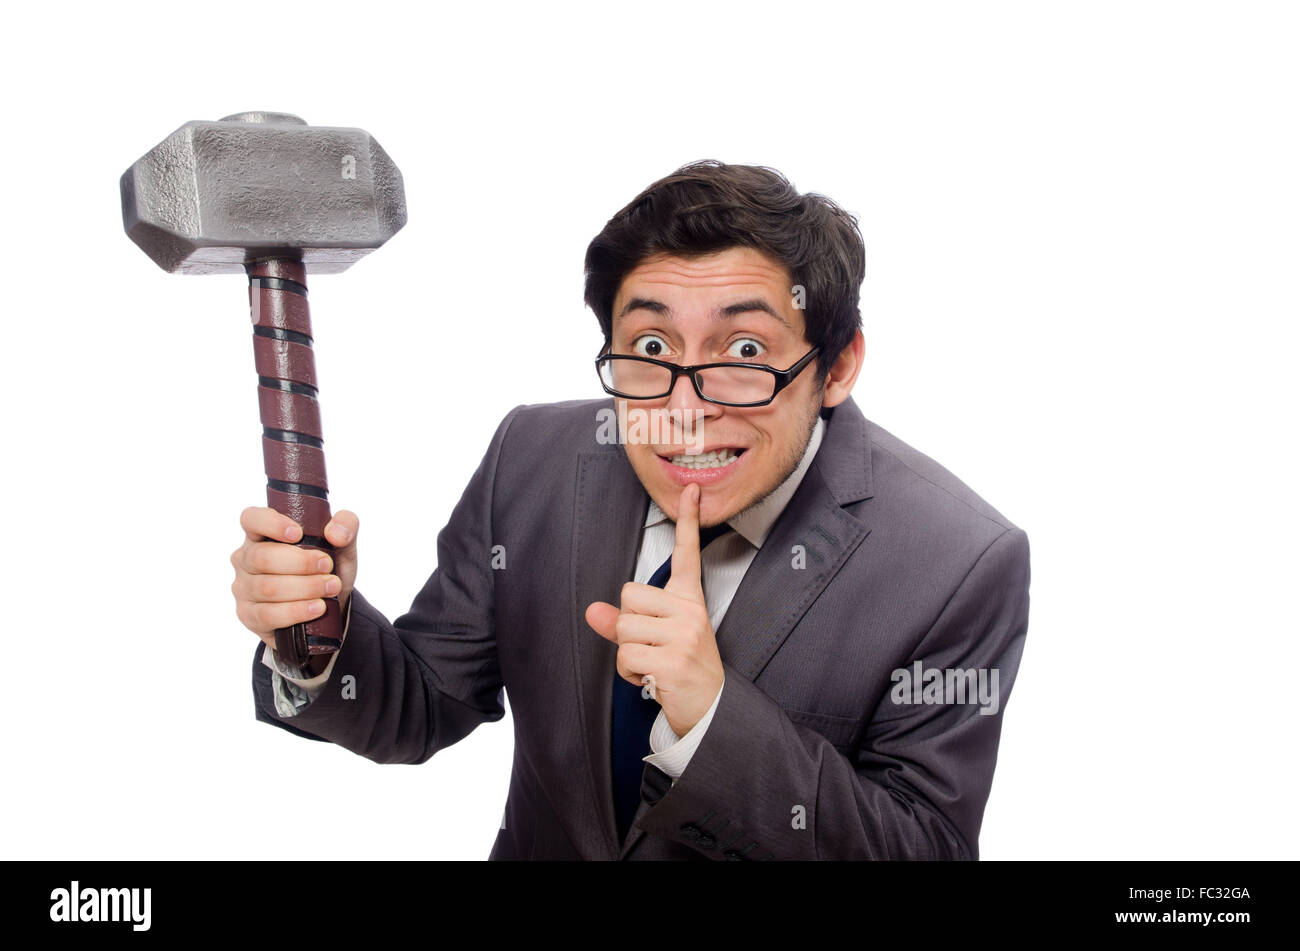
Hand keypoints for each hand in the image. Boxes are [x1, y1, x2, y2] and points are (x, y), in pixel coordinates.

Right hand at [230, 506, 359, 650]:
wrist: (327, 609)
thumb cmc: (324, 570)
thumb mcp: (341, 546)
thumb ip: (346, 526)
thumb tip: (335, 532)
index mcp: (261, 534)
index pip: (252, 519)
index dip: (271, 524)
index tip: (298, 533)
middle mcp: (246, 559)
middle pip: (262, 557)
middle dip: (301, 563)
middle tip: (327, 566)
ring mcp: (244, 588)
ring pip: (267, 588)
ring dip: (305, 588)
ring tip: (331, 587)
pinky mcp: (249, 616)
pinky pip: (268, 614)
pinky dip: (297, 611)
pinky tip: (317, 607)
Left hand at [585, 483, 723, 736]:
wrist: (710, 709)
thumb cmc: (683, 668)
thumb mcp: (658, 638)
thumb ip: (624, 620)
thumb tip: (592, 611)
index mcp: (689, 601)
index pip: (687, 555)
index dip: (689, 521)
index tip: (692, 490)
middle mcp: (689, 612)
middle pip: (629, 596)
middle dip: (628, 625)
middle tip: (652, 645)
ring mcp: (684, 636)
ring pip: (623, 627)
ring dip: (627, 652)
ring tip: (652, 662)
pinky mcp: (673, 661)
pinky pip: (626, 656)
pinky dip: (630, 672)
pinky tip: (652, 678)